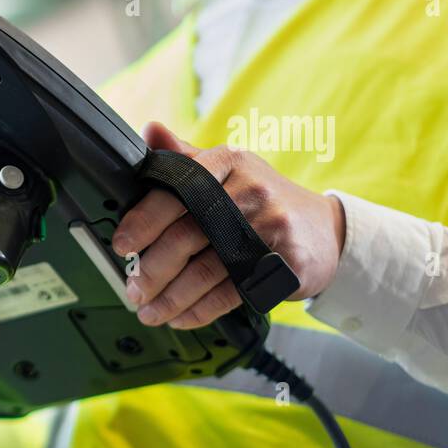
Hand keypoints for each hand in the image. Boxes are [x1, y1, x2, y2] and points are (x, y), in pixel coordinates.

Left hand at [112, 122, 346, 328]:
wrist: (327, 230)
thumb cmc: (263, 201)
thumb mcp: (227, 170)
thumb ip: (186, 157)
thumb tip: (149, 130)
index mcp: (228, 162)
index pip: (175, 191)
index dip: (142, 222)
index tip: (120, 245)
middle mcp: (250, 190)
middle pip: (186, 235)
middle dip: (151, 270)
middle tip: (132, 289)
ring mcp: (271, 227)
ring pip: (206, 270)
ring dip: (170, 297)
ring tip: (149, 310)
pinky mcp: (286, 263)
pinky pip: (232, 293)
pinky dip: (199, 310)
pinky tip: (180, 317)